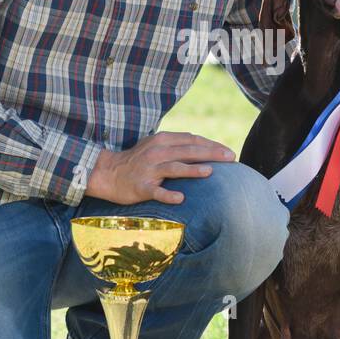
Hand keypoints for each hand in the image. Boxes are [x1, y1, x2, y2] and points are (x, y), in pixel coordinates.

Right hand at [85, 131, 235, 204]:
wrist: (108, 173)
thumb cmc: (138, 160)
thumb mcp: (156, 146)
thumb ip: (177, 145)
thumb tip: (204, 147)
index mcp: (162, 140)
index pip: (192, 140)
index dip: (212, 145)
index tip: (228, 152)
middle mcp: (157, 152)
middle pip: (188, 151)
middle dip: (211, 153)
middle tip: (231, 158)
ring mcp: (149, 169)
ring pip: (174, 168)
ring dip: (193, 170)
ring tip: (210, 172)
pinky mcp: (141, 187)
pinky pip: (157, 191)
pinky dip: (168, 194)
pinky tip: (181, 198)